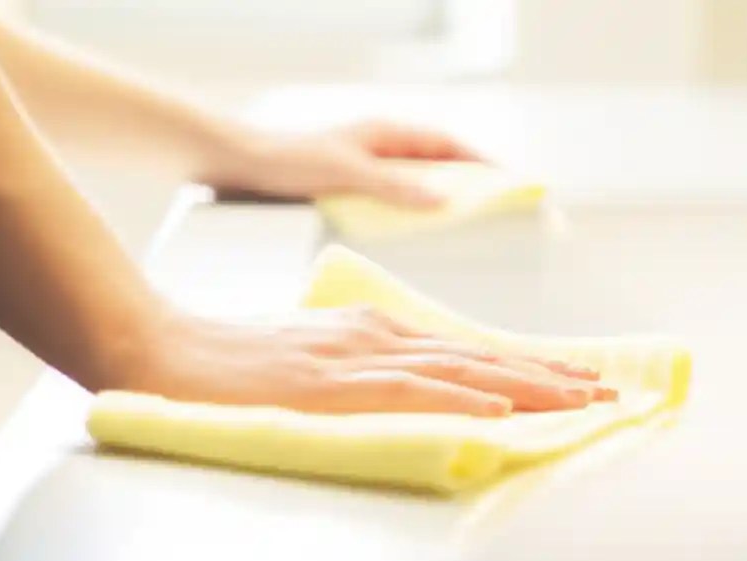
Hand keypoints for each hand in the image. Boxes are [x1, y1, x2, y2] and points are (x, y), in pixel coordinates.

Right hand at [119, 305, 613, 416]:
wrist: (170, 350)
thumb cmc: (240, 362)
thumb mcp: (319, 358)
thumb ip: (370, 369)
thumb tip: (423, 392)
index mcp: (379, 328)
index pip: (470, 349)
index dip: (529, 365)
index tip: (577, 379)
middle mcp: (380, 333)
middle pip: (481, 354)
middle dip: (551, 374)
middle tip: (607, 391)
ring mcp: (358, 354)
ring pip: (462, 367)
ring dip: (528, 384)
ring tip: (582, 400)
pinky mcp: (332, 380)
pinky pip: (410, 388)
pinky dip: (460, 396)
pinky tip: (499, 406)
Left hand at [200, 120, 483, 206]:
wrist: (236, 164)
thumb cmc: (288, 160)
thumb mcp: (347, 172)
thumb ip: (394, 186)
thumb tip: (445, 197)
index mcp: (386, 133)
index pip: (448, 146)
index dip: (481, 164)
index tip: (511, 184)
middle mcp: (380, 148)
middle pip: (437, 166)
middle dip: (467, 187)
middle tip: (497, 213)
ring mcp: (366, 168)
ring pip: (416, 187)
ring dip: (438, 205)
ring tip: (465, 233)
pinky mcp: (349, 189)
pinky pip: (393, 203)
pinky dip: (411, 217)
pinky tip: (415, 241)